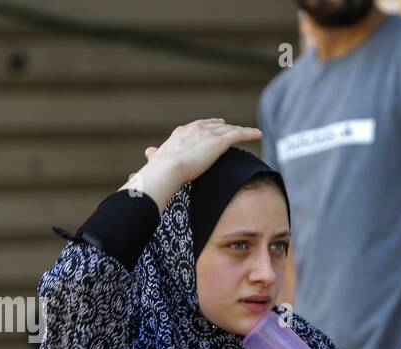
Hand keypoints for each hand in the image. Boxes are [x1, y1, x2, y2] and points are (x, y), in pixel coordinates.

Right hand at [126, 119, 261, 210]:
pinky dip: (248, 133)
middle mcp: (193, 131)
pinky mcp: (218, 142)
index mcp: (179, 135)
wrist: (166, 170)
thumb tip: (142, 163)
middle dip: (219, 124)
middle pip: (211, 125)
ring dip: (238, 129)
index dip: (201, 126)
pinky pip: (238, 135)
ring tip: (249, 131)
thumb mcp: (154, 164)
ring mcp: (206, 135)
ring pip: (227, 129)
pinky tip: (258, 133)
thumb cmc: (157, 173)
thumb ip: (153, 161)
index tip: (207, 126)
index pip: (193, 128)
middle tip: (227, 124)